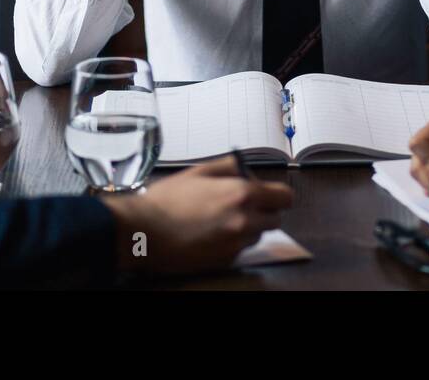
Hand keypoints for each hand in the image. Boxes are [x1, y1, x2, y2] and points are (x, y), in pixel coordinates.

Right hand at [101, 155, 293, 274]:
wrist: (143, 231)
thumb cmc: (167, 200)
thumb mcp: (199, 171)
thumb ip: (230, 167)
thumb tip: (246, 170)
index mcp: (242, 195)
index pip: (285, 197)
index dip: (276, 194)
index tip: (267, 193)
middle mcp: (244, 222)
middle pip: (275, 219)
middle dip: (263, 211)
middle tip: (241, 205)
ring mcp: (235, 245)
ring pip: (257, 236)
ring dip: (247, 227)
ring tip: (220, 220)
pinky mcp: (225, 262)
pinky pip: (239, 250)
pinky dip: (231, 242)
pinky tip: (210, 234)